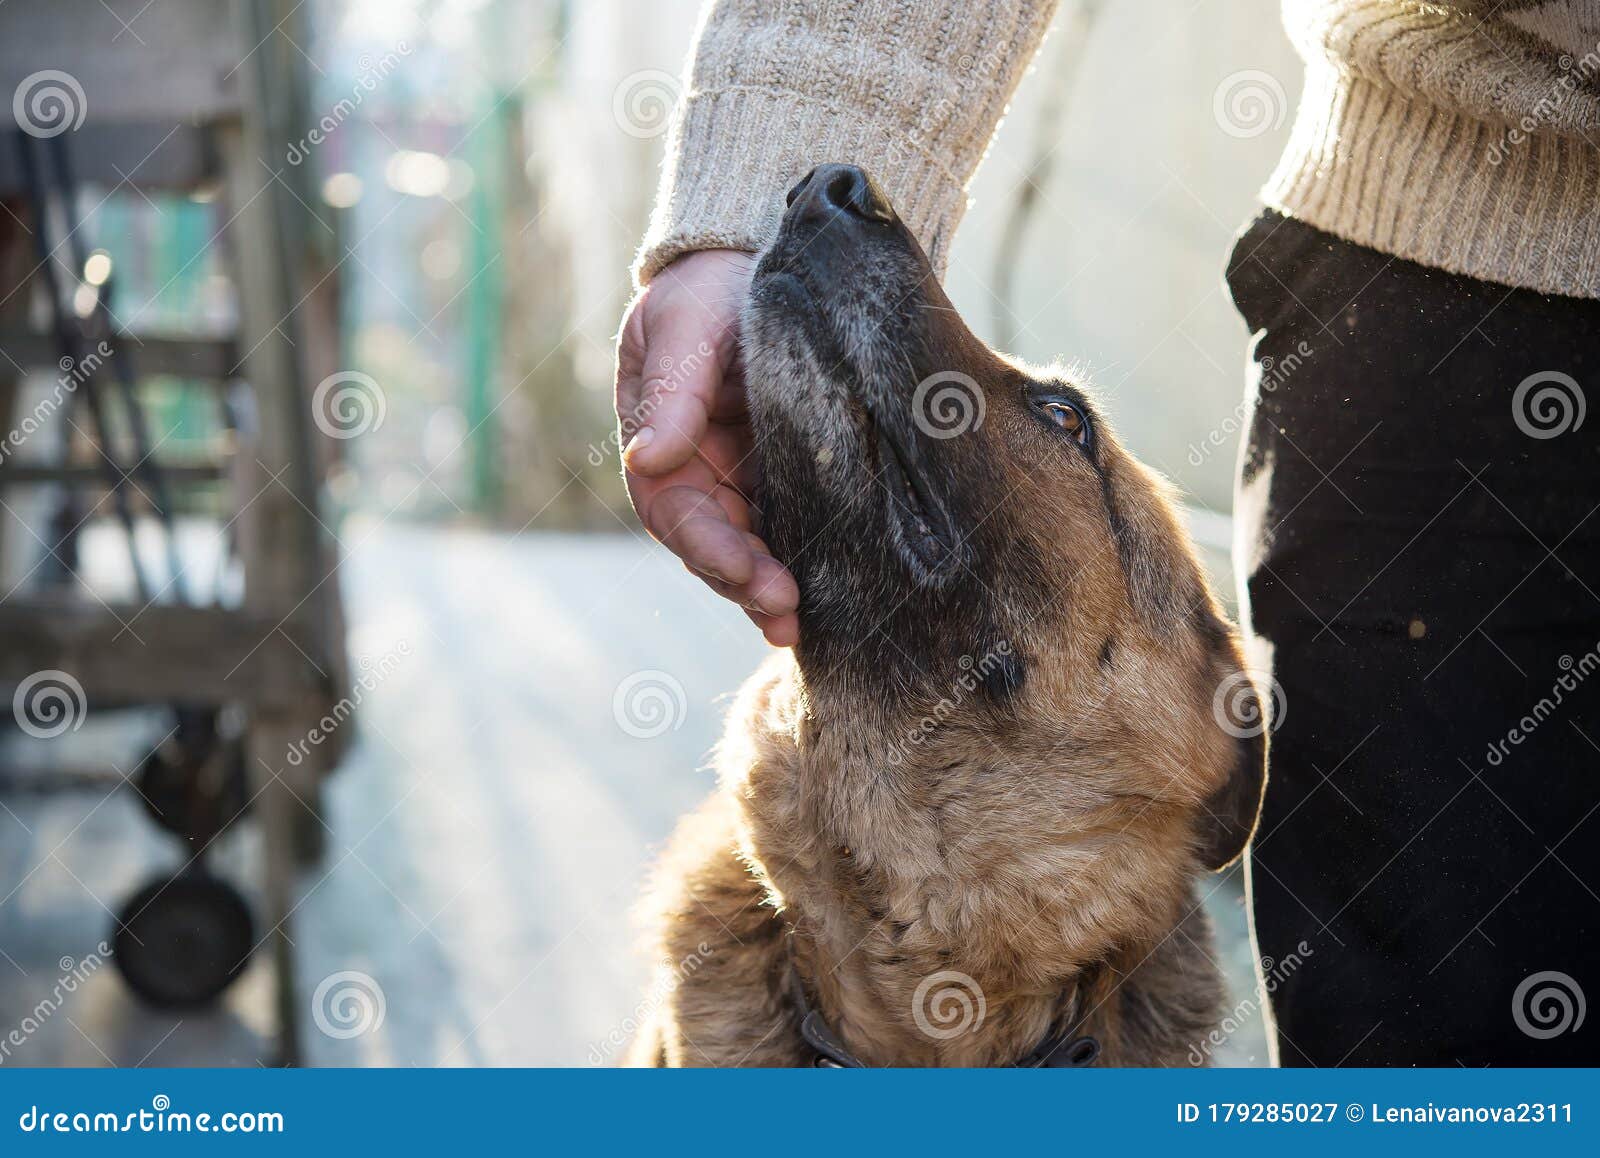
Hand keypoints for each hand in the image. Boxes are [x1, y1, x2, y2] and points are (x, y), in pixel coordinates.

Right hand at [615, 249, 799, 646]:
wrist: (754, 263)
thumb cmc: (707, 289)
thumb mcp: (687, 326)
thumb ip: (673, 392)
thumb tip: (646, 461)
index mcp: (660, 443)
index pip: (674, 510)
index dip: (707, 548)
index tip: (743, 572)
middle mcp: (698, 472)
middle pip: (713, 545)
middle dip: (744, 583)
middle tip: (784, 612)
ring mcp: (741, 478)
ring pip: (750, 548)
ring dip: (768, 589)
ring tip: (799, 625)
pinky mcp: (786, 476)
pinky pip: (791, 528)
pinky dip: (803, 561)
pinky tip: (829, 596)